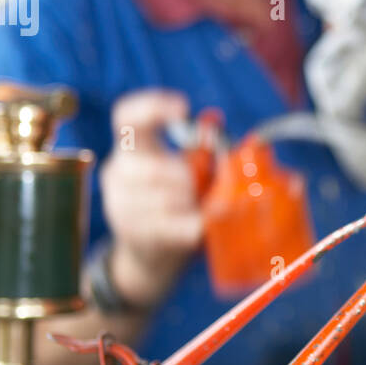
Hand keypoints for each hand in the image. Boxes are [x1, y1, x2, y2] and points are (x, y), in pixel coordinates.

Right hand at [100, 90, 204, 308]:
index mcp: (131, 150)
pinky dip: (194, 227)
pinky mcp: (134, 234)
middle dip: (187, 179)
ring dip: (192, 206)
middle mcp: (118, 173)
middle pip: (155, 167)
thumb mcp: (187, 174)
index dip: (152, 107)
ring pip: (166, 200)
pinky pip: (172, 227)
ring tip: (198, 210)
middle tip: (200, 188)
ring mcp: (121, 206)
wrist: (148, 257)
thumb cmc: (174, 205)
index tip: (184, 108)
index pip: (127, 117)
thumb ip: (207, 154)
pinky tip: (200, 226)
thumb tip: (247, 138)